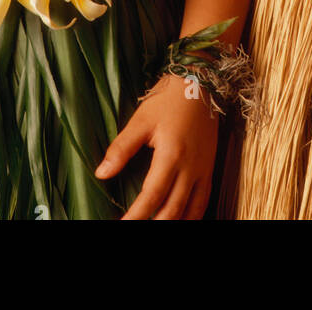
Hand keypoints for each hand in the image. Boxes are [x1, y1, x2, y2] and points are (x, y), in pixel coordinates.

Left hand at [95, 74, 219, 219]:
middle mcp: (190, 167)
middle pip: (172, 210)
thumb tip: (102, 174)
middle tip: (135, 228)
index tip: (122, 225)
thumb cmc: (168, 99)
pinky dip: (193, 217)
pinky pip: (203, 201)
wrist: (200, 83)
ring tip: (156, 227)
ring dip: (174, 223)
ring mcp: (203, 170)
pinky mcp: (209, 168)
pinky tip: (181, 221)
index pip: (152, 196)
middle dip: (154, 224)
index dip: (136, 216)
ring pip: (191, 211)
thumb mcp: (141, 120)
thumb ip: (122, 148)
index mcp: (171, 155)